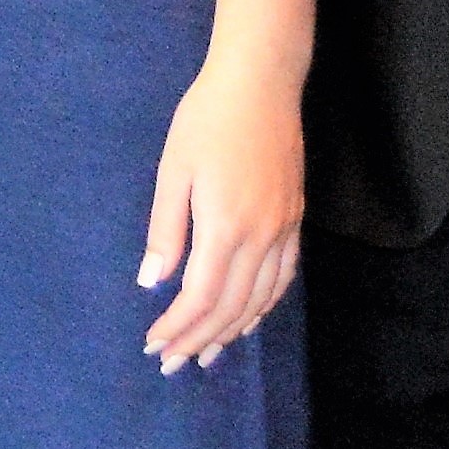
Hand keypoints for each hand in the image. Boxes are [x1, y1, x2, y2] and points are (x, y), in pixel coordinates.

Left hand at [140, 57, 308, 369]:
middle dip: (200, 339)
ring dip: (233, 331)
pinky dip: (264, 306)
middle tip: (172, 362)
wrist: (260, 85)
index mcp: (226, 226)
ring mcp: (285, 229)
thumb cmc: (205, 121)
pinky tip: (248, 318)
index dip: (178, 327)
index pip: (202, 297)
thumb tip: (153, 283)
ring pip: (262, 299)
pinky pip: (284, 278)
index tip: (155, 345)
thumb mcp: (173, 172)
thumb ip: (166, 231)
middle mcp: (262, 236)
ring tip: (206, 354)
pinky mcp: (295, 219)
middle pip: (232, 307)